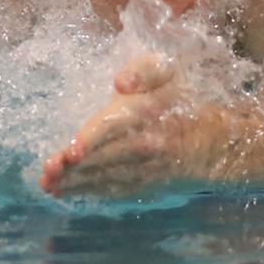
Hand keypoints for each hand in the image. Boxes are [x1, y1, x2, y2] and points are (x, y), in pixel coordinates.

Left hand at [40, 53, 218, 197]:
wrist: (215, 140)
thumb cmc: (181, 99)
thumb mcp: (168, 72)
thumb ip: (143, 70)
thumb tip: (120, 82)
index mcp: (146, 113)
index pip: (113, 126)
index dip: (90, 140)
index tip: (69, 152)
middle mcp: (145, 144)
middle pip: (103, 157)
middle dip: (73, 167)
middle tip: (47, 172)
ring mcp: (145, 169)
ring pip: (105, 177)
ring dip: (75, 183)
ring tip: (47, 185)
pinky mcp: (144, 185)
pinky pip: (114, 191)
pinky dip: (90, 193)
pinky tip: (67, 192)